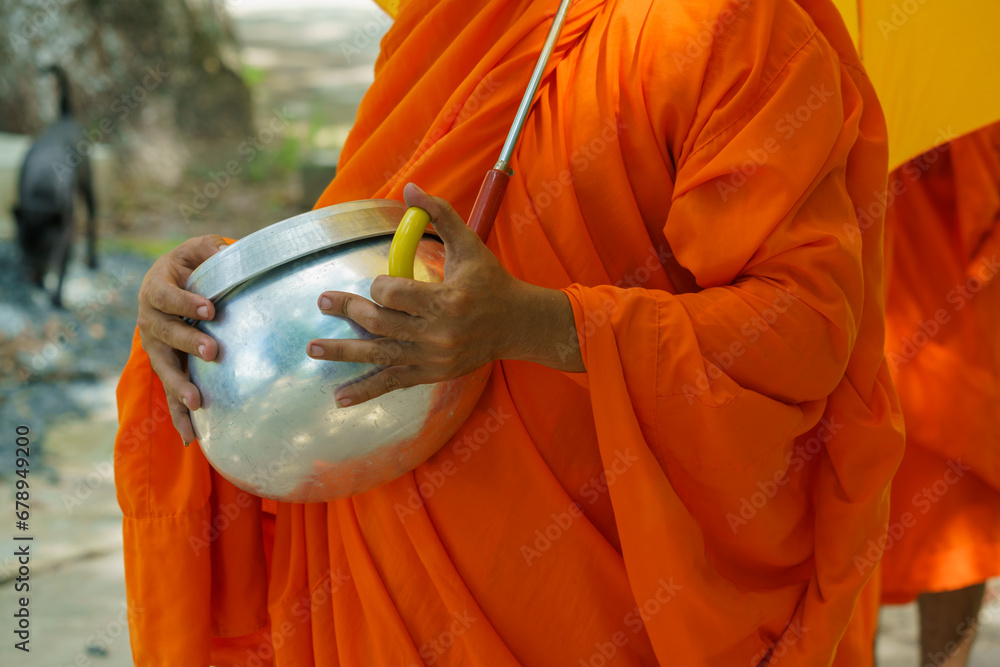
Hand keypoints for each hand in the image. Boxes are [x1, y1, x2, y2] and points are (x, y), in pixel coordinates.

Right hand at [137, 235, 226, 443]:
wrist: (168, 285)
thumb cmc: (189, 266)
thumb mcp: (197, 250)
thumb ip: (210, 248)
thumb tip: (227, 249)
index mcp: (156, 290)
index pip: (167, 296)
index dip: (185, 302)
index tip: (210, 309)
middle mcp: (150, 321)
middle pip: (165, 335)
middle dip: (188, 343)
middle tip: (214, 351)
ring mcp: (155, 347)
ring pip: (164, 368)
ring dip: (179, 386)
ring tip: (197, 402)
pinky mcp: (166, 367)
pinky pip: (169, 393)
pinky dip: (179, 416)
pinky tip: (190, 437)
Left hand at [306, 183, 582, 406]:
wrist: (517, 324)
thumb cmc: (490, 281)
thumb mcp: (468, 243)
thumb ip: (438, 214)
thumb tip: (409, 189)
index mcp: (448, 300)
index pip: (395, 294)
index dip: (379, 286)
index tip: (379, 282)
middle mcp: (439, 334)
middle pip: (381, 324)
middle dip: (350, 311)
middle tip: (324, 300)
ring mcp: (433, 358)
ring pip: (380, 356)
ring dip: (343, 352)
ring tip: (313, 347)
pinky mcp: (431, 374)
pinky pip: (393, 383)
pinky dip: (366, 392)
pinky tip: (340, 398)